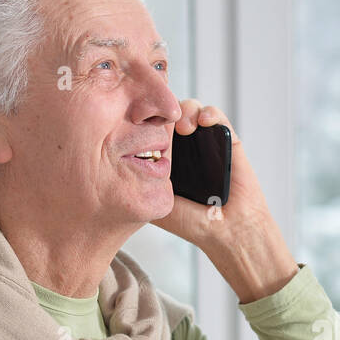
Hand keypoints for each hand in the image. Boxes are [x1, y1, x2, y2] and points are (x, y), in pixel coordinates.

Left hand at [150, 99, 298, 302]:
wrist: (226, 231)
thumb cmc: (192, 222)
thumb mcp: (154, 202)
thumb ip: (136, 182)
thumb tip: (111, 161)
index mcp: (167, 157)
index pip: (151, 126)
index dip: (144, 120)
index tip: (138, 123)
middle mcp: (185, 146)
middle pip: (169, 113)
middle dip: (163, 111)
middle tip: (160, 123)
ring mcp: (206, 141)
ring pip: (190, 109)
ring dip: (185, 111)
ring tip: (184, 128)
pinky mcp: (228, 140)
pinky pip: (216, 116)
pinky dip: (209, 113)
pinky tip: (204, 122)